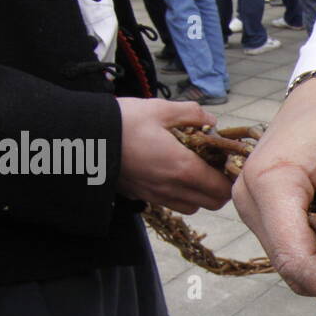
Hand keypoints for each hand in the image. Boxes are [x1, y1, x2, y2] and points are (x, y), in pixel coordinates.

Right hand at [116, 97, 232, 214]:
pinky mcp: (142, 197)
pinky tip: (173, 174)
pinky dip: (181, 195)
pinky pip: (172, 204)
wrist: (84, 139)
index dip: (231, 176)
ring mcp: (157, 196)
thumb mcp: (160, 108)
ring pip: (193, 207)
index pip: (223, 188)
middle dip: (220, 187)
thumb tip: (211, 120)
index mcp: (183, 168)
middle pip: (212, 203)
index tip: (227, 160)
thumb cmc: (123, 122)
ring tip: (195, 171)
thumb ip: (191, 113)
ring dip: (201, 193)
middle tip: (215, 165)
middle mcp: (173, 189)